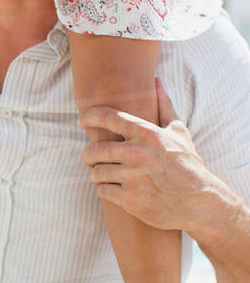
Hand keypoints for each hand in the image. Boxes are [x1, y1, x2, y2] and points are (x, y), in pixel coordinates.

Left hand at [81, 79, 209, 231]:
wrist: (200, 202)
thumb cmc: (188, 164)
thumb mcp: (179, 132)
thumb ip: (164, 105)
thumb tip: (157, 80)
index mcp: (146, 133)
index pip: (106, 117)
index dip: (89, 117)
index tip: (82, 121)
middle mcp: (137, 153)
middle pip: (93, 150)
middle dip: (89, 155)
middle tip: (92, 158)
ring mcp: (133, 177)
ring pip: (96, 173)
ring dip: (98, 175)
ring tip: (105, 174)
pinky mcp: (130, 199)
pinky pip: (102, 191)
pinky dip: (106, 190)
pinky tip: (115, 189)